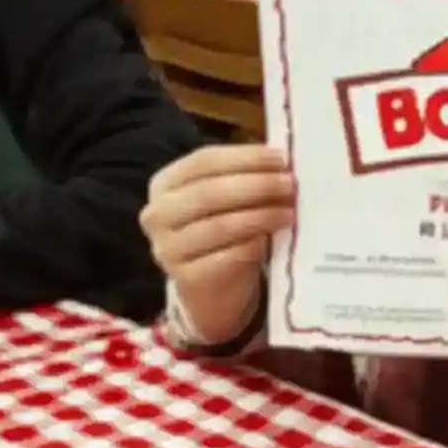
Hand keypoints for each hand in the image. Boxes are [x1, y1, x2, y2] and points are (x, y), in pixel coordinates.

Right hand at [140, 145, 294, 344]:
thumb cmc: (223, 235)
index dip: (245, 157)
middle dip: (256, 185)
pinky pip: (226, 258)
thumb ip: (245, 179)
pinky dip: (253, 246)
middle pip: (210, 192)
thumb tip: (284, 163)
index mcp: (165, 184)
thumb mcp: (227, 201)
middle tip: (290, 184)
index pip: (204, 161)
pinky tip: (271, 240)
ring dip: (261, 215)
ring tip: (289, 212)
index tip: (281, 158)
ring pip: (220, 225)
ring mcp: (168, 249)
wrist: (213, 290)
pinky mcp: (187, 279)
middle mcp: (158, 214)